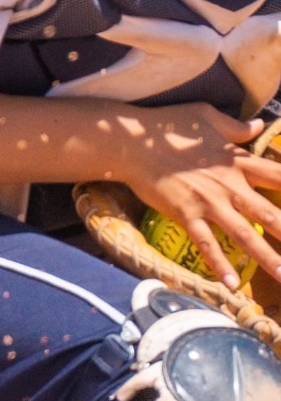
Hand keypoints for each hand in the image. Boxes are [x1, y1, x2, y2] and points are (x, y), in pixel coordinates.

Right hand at [116, 103, 280, 287]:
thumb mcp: (208, 116)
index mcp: (238, 161)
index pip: (279, 175)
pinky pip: (206, 244)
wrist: (134, 143)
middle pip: (269, 212)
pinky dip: (219, 265)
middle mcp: (229, 185)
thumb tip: (258, 124)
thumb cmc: (169, 126)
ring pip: (244, 234)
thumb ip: (237, 127)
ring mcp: (208, 202)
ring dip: (266, 256)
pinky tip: (232, 284)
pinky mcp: (185, 214)